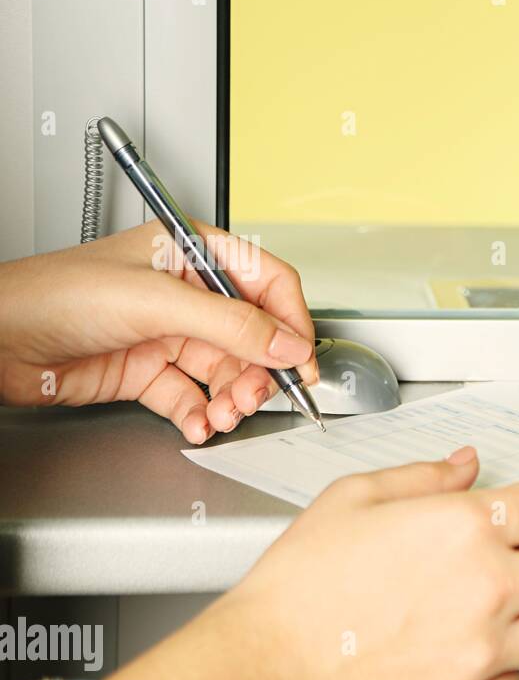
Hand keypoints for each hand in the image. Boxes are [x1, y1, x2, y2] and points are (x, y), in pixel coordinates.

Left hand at [0, 220, 318, 442]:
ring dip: (232, 399)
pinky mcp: (148, 370)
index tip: (302, 360)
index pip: (269, 285)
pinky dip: (201, 415)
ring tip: (224, 415)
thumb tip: (288, 343)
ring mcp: (168, 333)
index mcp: (196, 254)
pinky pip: (192, 397)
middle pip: (254, 337)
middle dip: (260, 373)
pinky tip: (197, 424)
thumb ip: (232, 324)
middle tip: (254, 397)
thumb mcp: (158, 302)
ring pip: (226, 372)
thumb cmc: (55, 294)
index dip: (292, 323)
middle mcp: (187, 293)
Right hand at [105, 450, 518, 679]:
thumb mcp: (355, 496)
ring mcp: (484, 648)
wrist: (268, 661)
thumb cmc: (301, 583)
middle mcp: (488, 586)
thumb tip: (467, 465)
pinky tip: (471, 650)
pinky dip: (503, 668)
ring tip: (505, 609)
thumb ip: (425, 476)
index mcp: (466, 527)